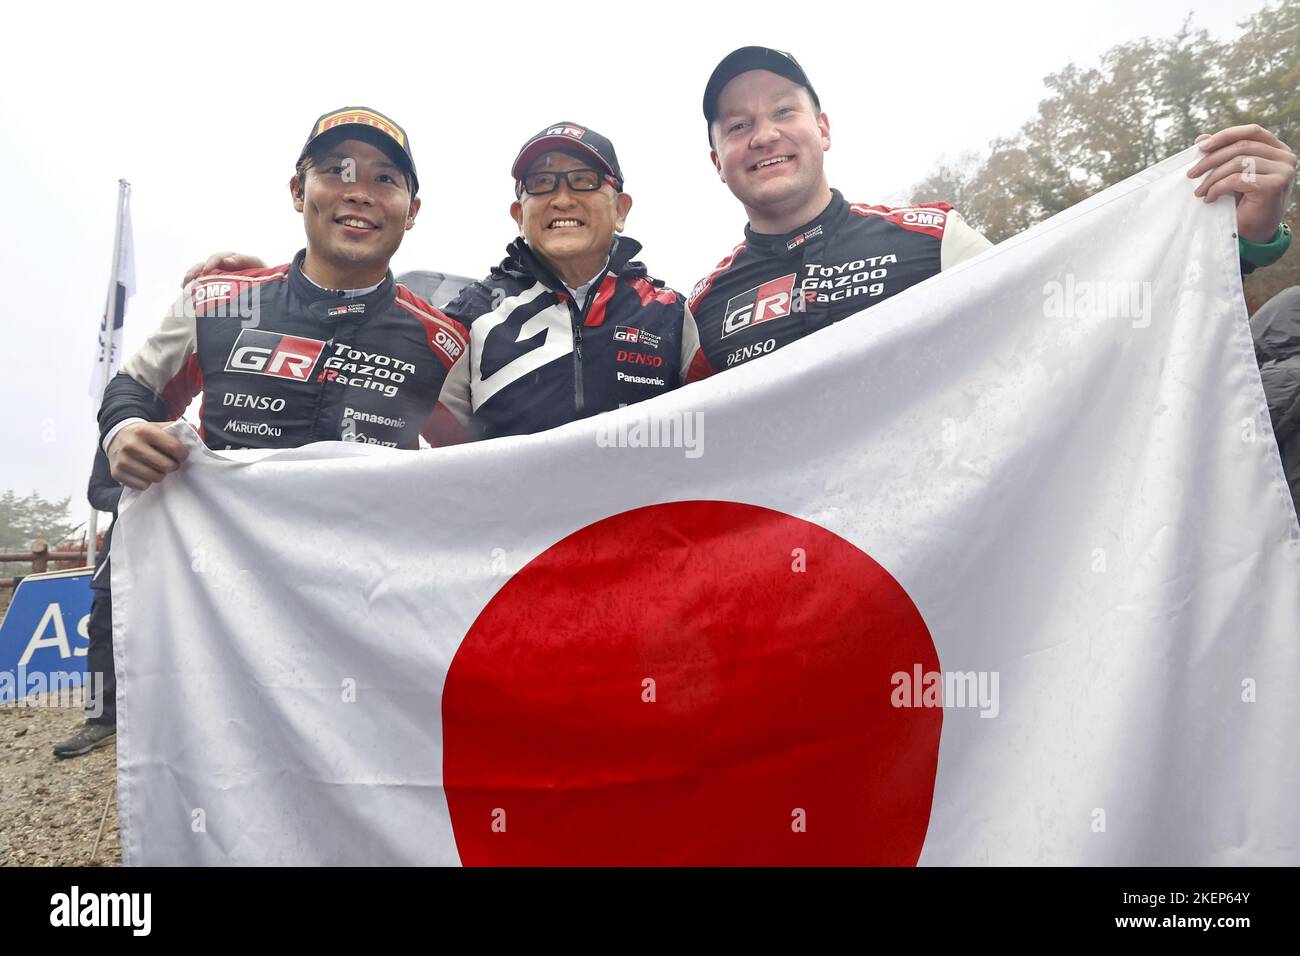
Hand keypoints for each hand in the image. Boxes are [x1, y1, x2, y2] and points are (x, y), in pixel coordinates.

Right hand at [107, 422, 189, 489]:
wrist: (116, 437)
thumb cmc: (143, 434)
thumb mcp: (157, 426)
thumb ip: (176, 428)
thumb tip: (193, 429)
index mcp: (144, 431)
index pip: (174, 448)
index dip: (182, 455)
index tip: (182, 456)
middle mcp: (131, 445)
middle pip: (166, 466)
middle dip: (173, 466)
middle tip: (170, 463)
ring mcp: (122, 460)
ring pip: (155, 478)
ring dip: (160, 474)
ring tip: (156, 467)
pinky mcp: (116, 473)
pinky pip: (142, 486)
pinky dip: (147, 482)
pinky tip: (144, 472)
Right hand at [182, 252, 266, 286]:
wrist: (268, 292)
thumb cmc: (265, 277)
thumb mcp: (258, 267)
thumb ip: (245, 261)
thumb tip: (227, 260)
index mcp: (234, 260)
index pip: (220, 257)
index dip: (212, 262)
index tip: (207, 269)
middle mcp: (224, 266)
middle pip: (206, 264)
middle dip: (197, 269)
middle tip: (190, 278)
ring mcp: (219, 275)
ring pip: (201, 272)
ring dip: (191, 276)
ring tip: (184, 283)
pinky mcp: (216, 285)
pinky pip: (202, 282)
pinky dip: (192, 284)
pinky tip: (184, 288)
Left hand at [1188, 125, 1296, 242]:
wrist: (1254, 233)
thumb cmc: (1243, 203)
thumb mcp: (1232, 174)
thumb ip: (1222, 154)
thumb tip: (1201, 137)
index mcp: (1277, 149)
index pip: (1252, 131)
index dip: (1226, 135)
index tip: (1201, 146)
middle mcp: (1285, 157)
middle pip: (1242, 146)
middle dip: (1211, 159)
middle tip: (1191, 173)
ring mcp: (1283, 170)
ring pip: (1238, 163)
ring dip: (1212, 177)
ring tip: (1199, 191)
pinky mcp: (1273, 185)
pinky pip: (1236, 179)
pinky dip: (1217, 188)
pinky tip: (1210, 198)